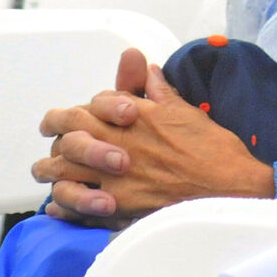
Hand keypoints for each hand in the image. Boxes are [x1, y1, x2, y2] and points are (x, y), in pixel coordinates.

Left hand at [32, 60, 274, 226]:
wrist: (228, 187)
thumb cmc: (213, 148)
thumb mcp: (186, 111)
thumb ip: (160, 91)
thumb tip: (149, 69)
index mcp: (139, 117)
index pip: (95, 104)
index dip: (88, 107)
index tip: (83, 113)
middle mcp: (123, 144)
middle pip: (73, 132)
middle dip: (57, 128)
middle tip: (52, 132)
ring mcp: (118, 177)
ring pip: (67, 169)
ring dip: (53, 168)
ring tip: (48, 170)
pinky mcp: (120, 207)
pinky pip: (78, 206)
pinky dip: (64, 204)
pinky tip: (60, 204)